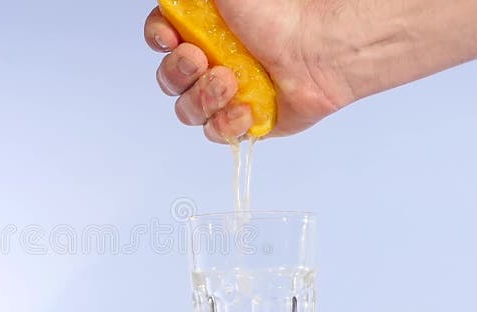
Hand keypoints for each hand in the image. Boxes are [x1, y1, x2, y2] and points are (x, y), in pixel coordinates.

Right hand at [144, 1, 352, 141]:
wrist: (318, 50)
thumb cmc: (279, 15)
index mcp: (202, 28)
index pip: (161, 37)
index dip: (158, 39)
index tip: (169, 37)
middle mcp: (211, 60)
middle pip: (168, 78)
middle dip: (179, 71)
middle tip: (201, 60)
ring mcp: (226, 93)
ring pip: (187, 109)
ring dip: (203, 97)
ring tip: (231, 82)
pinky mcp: (243, 120)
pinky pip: (215, 132)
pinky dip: (226, 123)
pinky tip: (245, 109)